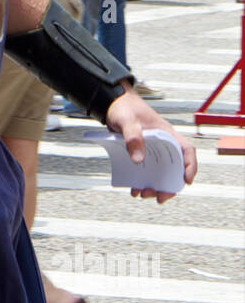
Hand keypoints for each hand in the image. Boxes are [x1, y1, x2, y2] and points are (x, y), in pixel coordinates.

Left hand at [105, 86, 196, 202]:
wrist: (111, 104)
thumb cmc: (124, 108)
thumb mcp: (128, 122)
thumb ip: (133, 138)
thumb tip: (138, 160)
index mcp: (166, 134)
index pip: (186, 150)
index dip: (190, 166)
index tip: (186, 181)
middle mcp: (163, 144)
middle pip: (174, 168)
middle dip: (169, 185)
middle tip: (159, 198)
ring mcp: (152, 150)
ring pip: (159, 173)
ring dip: (154, 186)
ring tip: (143, 194)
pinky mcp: (141, 154)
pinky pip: (145, 172)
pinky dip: (141, 182)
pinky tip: (133, 190)